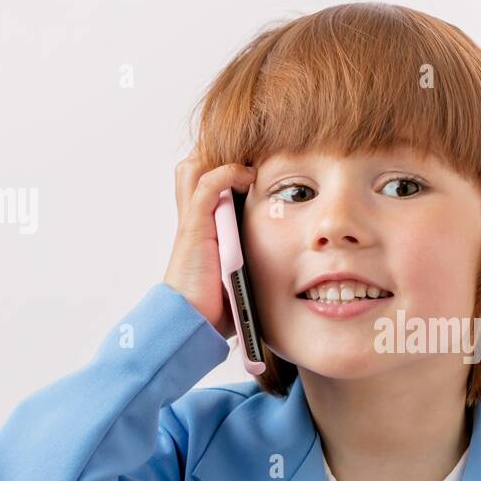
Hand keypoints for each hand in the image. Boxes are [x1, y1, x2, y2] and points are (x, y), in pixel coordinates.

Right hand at [163, 152, 255, 340]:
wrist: (191, 326)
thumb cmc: (215, 309)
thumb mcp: (239, 277)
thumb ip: (252, 262)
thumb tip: (288, 268)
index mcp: (203, 230)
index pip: (206, 183)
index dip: (224, 167)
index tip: (256, 163)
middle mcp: (195, 220)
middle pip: (195, 167)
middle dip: (218, 154)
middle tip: (251, 154)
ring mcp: (193, 221)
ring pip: (196, 168)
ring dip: (221, 157)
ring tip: (250, 160)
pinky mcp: (195, 227)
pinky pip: (208, 185)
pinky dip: (227, 172)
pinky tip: (248, 175)